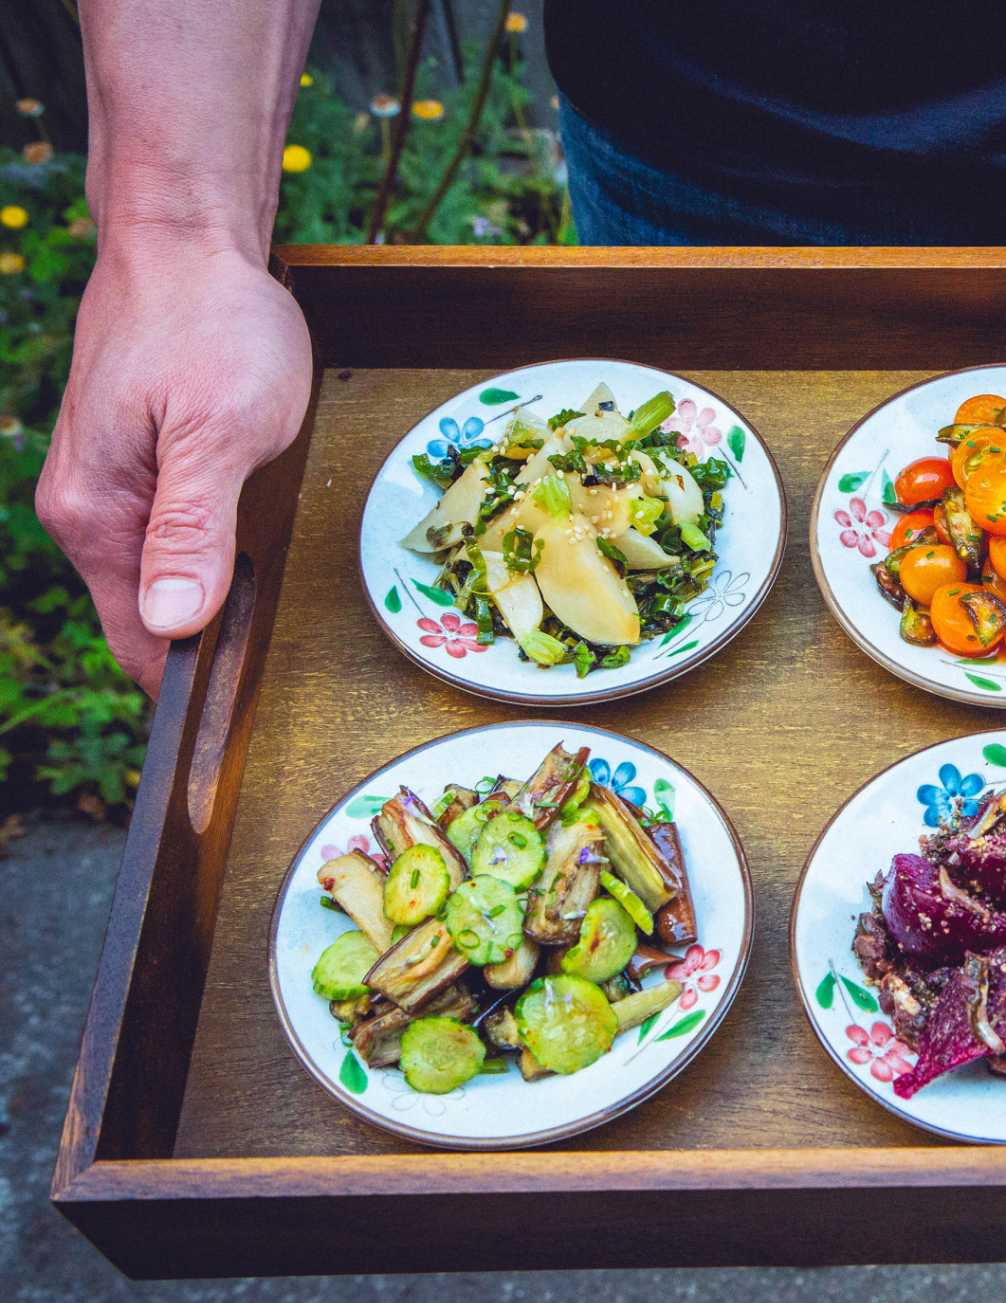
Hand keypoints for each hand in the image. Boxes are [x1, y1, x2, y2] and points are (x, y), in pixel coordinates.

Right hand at [37, 238, 310, 695]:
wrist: (187, 243)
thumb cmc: (211, 325)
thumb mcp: (221, 432)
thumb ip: (193, 531)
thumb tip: (170, 623)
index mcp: (95, 516)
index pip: (137, 642)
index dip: (192, 683)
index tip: (248, 711)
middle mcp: (84, 510)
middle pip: (144, 619)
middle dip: (206, 645)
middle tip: (276, 662)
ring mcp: (103, 486)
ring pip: (156, 578)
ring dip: (207, 599)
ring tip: (266, 608)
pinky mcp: (129, 463)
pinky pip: (162, 538)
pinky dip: (203, 558)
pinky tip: (244, 550)